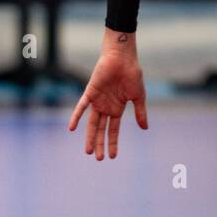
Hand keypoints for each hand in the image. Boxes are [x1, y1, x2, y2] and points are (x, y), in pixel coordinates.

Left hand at [69, 28, 148, 159]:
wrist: (123, 57)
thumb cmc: (132, 74)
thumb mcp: (138, 96)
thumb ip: (140, 112)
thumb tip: (145, 128)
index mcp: (117, 109)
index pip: (113, 130)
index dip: (112, 143)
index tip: (112, 156)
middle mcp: (106, 107)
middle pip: (101, 130)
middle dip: (100, 144)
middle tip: (98, 158)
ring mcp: (97, 101)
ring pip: (92, 123)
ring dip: (90, 137)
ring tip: (89, 151)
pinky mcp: (90, 92)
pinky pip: (81, 107)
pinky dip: (76, 117)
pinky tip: (71, 128)